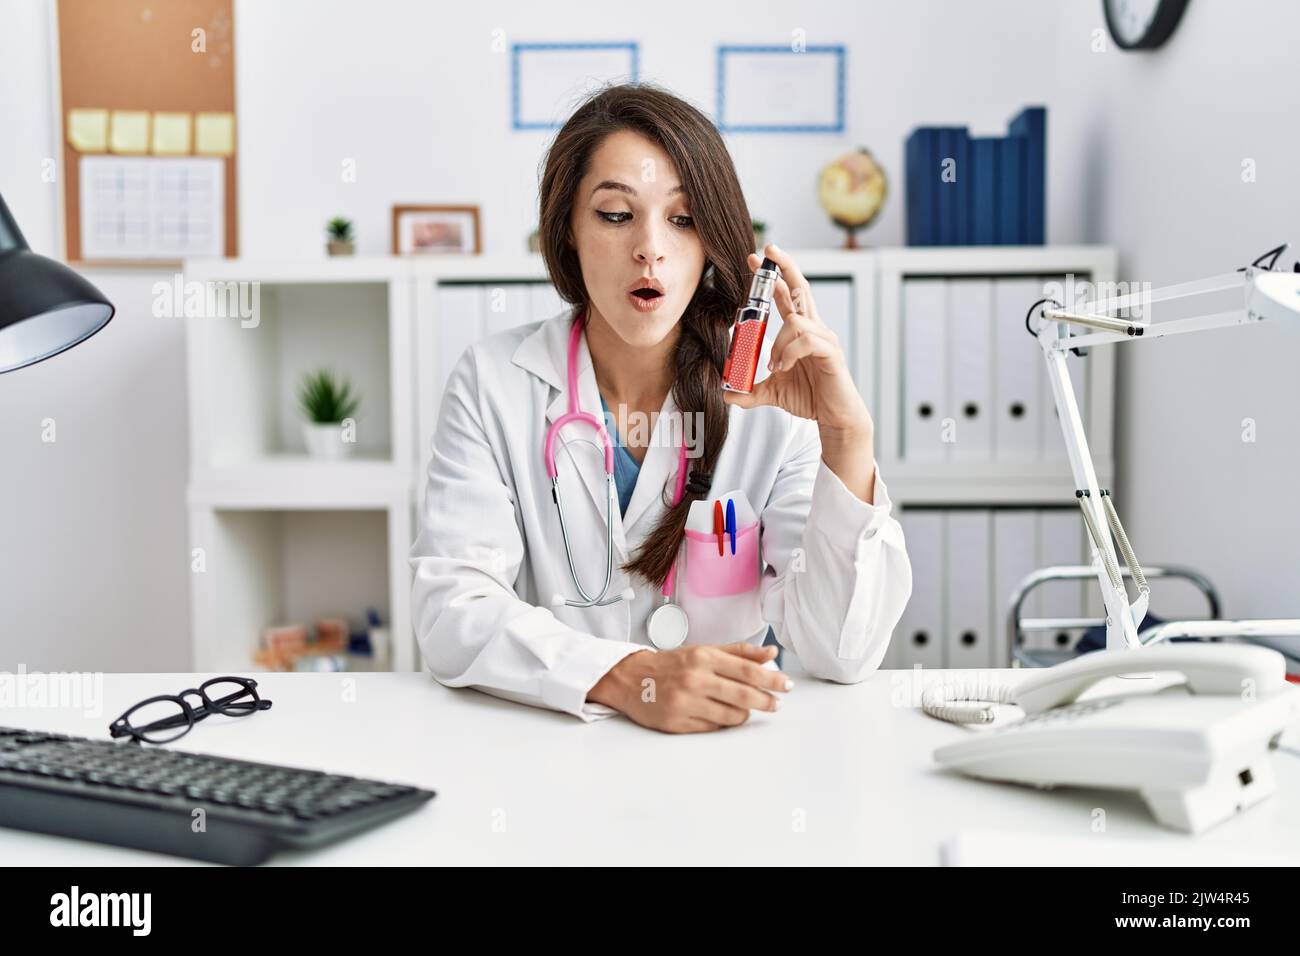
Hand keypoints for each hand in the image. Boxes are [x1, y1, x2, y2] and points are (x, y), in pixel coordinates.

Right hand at [587, 643, 792, 732]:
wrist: (630, 679)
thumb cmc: (671, 664)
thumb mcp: (704, 651)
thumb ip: (739, 653)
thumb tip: (770, 654)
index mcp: (703, 657)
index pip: (747, 670)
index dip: (771, 679)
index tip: (786, 686)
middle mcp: (695, 679)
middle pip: (744, 695)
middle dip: (766, 702)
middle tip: (776, 704)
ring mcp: (686, 703)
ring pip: (731, 716)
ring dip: (744, 714)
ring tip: (745, 709)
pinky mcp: (678, 723)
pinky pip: (713, 728)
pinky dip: (723, 722)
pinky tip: (720, 715)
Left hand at [722, 244, 872, 435]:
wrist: (834, 417)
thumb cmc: (810, 399)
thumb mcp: (772, 393)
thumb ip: (750, 391)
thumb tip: (727, 394)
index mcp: (800, 331)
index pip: (786, 295)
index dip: (773, 275)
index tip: (755, 259)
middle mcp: (814, 328)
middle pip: (800, 288)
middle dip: (784, 267)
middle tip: (768, 251)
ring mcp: (824, 338)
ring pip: (795, 321)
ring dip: (778, 343)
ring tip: (774, 366)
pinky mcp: (831, 353)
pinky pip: (805, 340)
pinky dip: (789, 353)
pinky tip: (783, 368)